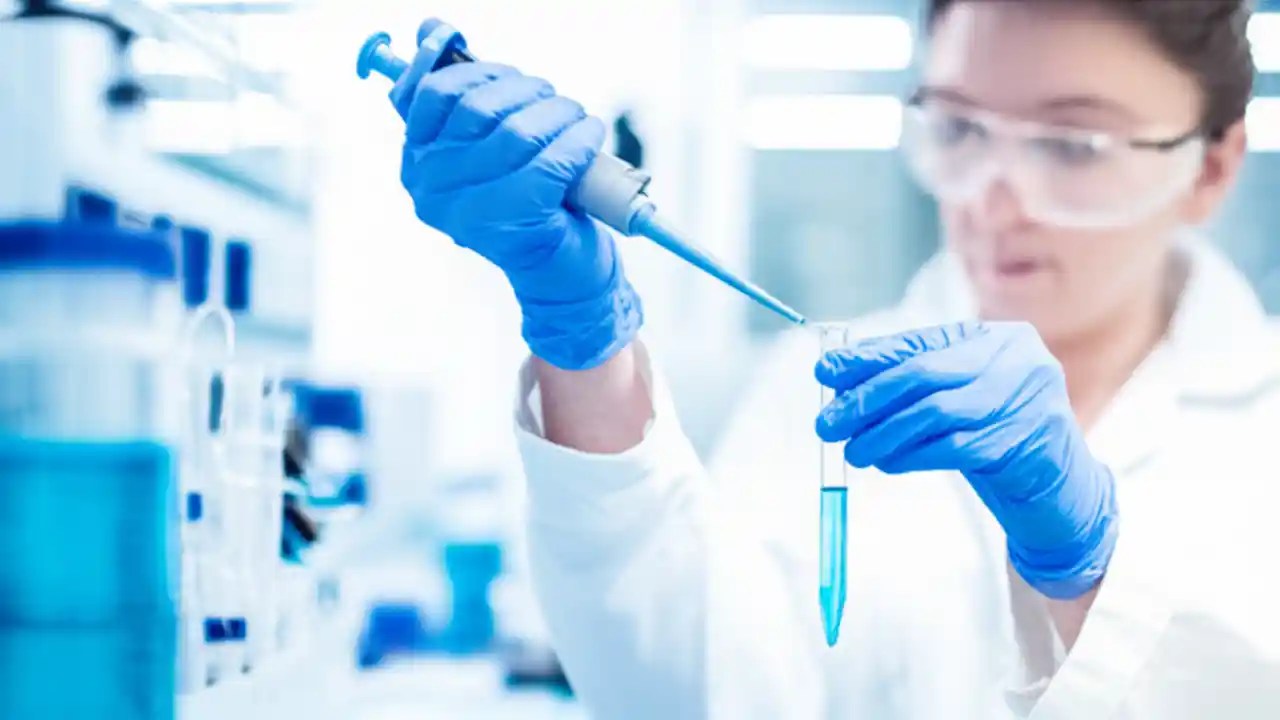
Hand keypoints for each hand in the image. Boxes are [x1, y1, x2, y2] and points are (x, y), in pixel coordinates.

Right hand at [390, 53, 641, 370]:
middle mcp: (431, 189)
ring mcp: (469, 211)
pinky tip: (591, 136)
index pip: (432, 95)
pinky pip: (551, 162)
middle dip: (526, 90)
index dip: (469, 67)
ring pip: (518, 132)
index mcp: (417, 163)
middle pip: (479, 107)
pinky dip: (580, 140)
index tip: (501, 67)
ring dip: (560, 113)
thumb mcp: (488, 146)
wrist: (561, 274)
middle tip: (554, 100)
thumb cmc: (529, 201)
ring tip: (577, 118)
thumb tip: (430, 28)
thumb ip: (461, 94)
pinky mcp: (515, 224)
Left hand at [814, 322, 1117, 598]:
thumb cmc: (999, 435)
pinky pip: (954, 448)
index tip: (826, 371)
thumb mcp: (961, 398)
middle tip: (828, 422)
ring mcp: (1028, 403)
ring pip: (936, 412)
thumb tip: (836, 373)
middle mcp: (1019, 362)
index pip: (922, 342)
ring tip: (852, 451)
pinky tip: (888, 463)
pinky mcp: (1026, 446)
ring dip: (883, 433)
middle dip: (868, 398)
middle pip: (924, 374)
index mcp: (1001, 338)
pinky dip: (912, 456)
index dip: (869, 358)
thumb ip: (913, 382)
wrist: (1062, 491)